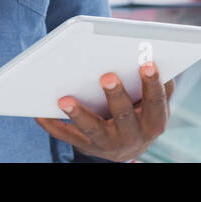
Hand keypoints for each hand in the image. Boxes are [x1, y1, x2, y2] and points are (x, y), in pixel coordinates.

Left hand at [35, 62, 175, 161]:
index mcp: (153, 121)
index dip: (152, 83)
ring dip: (79, 114)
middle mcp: (132, 135)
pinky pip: (67, 136)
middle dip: (116, 95)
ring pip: (93, 130)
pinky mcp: (87, 146)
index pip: (155, 102)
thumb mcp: (156, 101)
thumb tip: (154, 54)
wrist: (128, 147)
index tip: (147, 63)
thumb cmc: (142, 112)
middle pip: (124, 115)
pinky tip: (40, 111)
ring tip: (64, 99)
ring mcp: (108, 143)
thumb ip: (160, 82)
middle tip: (107, 76)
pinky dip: (53, 125)